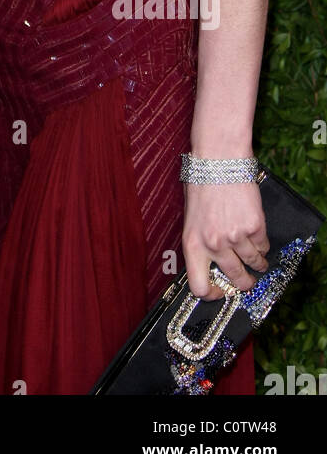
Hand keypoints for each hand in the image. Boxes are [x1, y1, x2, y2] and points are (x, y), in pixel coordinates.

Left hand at [182, 182, 268, 299]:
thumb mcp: (191, 218)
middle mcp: (213, 244)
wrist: (218, 160)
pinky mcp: (254, 227)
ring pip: (253, 264)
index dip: (212, 294)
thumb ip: (201, 243)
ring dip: (257, 264)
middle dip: (244, 283)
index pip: (199, 286)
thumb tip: (211, 267)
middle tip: (247, 281)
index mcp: (192, 244)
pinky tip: (257, 238)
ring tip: (258, 260)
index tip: (220, 290)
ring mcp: (235, 237)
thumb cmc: (201, 185)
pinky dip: (263, 246)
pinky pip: (263, 246)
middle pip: (235, 279)